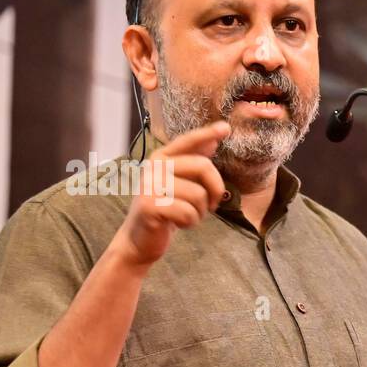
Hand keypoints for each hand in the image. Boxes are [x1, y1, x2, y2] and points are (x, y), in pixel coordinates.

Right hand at [110, 121, 229, 269]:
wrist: (140, 239)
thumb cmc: (166, 210)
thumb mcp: (179, 183)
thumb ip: (193, 162)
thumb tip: (213, 140)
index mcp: (161, 157)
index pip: (188, 141)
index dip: (207, 133)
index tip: (226, 128)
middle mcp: (154, 167)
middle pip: (203, 166)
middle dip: (216, 190)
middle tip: (211, 205)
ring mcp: (150, 185)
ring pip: (198, 194)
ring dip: (200, 212)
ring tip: (187, 215)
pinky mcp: (150, 206)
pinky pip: (188, 213)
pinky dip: (190, 223)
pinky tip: (178, 224)